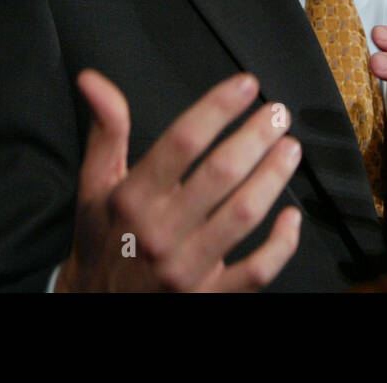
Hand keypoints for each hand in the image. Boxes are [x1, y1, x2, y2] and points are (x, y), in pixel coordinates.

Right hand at [55, 69, 302, 290]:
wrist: (96, 307)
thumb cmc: (102, 241)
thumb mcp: (93, 185)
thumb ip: (105, 131)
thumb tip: (93, 80)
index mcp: (133, 198)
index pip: (182, 142)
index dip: (218, 108)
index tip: (246, 84)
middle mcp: (160, 232)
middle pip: (221, 173)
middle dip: (256, 137)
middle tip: (278, 114)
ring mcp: (187, 269)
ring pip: (243, 215)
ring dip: (273, 177)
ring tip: (290, 149)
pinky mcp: (209, 297)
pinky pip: (257, 271)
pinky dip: (282, 243)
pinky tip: (292, 216)